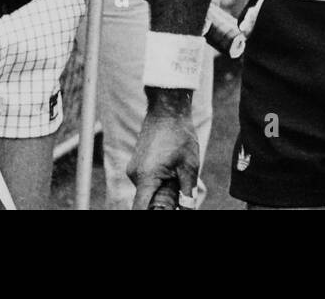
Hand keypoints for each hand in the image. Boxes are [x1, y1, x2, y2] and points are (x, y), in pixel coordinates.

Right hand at [128, 94, 199, 208]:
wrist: (167, 110)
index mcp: (146, 177)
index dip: (151, 214)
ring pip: (147, 191)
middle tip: (178, 194)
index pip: (140, 209)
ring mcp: (134, 168)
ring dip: (161, 191)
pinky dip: (158, 182)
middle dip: (162, 204)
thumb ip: (188, 192)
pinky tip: (172, 170)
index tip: (163, 210)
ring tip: (177, 177)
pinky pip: (146, 180)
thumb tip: (188, 209)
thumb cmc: (179, 135)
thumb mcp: (189, 166)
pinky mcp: (137, 163)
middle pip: (146, 202)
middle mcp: (135, 174)